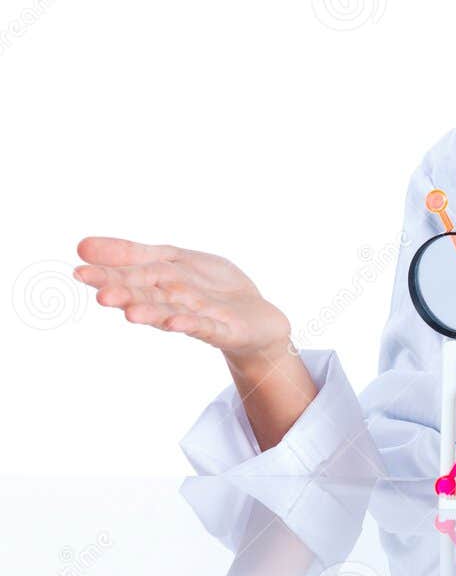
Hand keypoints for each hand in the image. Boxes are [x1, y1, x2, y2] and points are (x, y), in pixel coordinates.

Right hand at [74, 236, 315, 450]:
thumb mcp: (175, 261)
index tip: (79, 271)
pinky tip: (177, 323)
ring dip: (152, 313)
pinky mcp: (223, 330)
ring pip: (170, 314)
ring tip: (130, 312)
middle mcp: (172, 304)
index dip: (107, 275)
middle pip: (147, 297)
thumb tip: (82, 245)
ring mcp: (197, 318)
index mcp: (158, 285)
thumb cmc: (212, 289)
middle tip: (101, 295)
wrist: (257, 318)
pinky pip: (206, 327)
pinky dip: (192, 324)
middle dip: (126, 296)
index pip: (130, 277)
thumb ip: (135, 254)